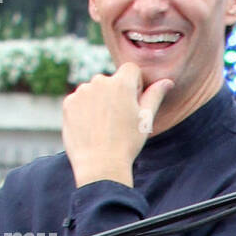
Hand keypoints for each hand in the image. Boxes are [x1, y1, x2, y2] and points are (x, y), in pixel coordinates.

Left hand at [62, 64, 172, 187]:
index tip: (133, 103)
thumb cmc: (127, 143)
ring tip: (104, 127)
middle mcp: (100, 82)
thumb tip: (167, 82)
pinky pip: (79, 100)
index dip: (135, 85)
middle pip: (111, 80)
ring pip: (94, 90)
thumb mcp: (145, 120)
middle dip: (115, 94)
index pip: (130, 69)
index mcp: (122, 84)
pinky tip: (91, 128)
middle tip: (118, 120)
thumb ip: (155, 96)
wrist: (100, 165)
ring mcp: (81, 92)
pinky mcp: (68, 103)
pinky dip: (85, 110)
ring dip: (99, 101)